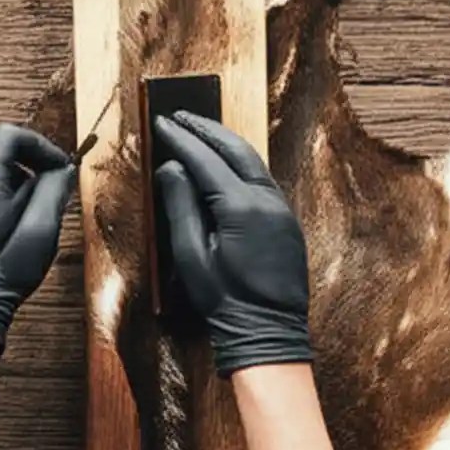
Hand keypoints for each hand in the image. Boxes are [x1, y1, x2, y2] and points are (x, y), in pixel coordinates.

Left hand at [0, 124, 75, 352]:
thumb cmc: (5, 270)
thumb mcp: (41, 229)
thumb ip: (54, 191)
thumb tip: (63, 168)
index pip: (9, 135)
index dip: (40, 145)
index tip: (59, 168)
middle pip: (1, 153)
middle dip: (33, 168)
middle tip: (52, 195)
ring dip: (20, 186)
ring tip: (34, 218)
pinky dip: (4, 199)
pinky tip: (15, 228)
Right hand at [153, 111, 311, 376]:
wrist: (269, 332)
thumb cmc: (225, 300)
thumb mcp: (191, 254)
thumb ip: (180, 206)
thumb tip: (171, 167)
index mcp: (240, 206)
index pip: (205, 160)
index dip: (180, 139)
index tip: (161, 124)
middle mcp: (266, 200)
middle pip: (234, 149)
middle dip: (205, 129)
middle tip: (180, 116)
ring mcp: (281, 209)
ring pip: (252, 161)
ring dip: (225, 143)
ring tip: (200, 131)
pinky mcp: (287, 220)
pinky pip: (262, 179)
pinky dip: (240, 163)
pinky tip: (225, 163)